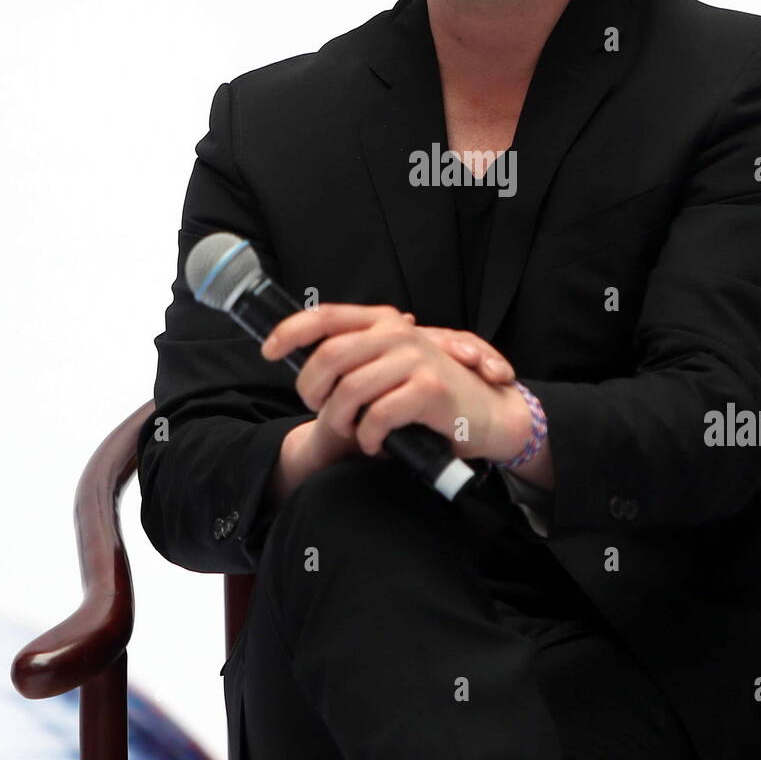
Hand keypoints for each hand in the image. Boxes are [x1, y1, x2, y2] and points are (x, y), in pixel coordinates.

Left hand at [262, 303, 528, 468]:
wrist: (491, 415)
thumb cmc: (434, 397)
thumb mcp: (393, 368)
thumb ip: (359, 359)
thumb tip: (307, 364)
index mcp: (384, 323)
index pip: (326, 315)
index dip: (291, 331)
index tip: (268, 351)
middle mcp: (399, 333)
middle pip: (329, 356)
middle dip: (312, 390)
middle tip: (320, 411)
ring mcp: (416, 359)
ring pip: (350, 389)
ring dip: (342, 419)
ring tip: (353, 432)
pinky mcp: (430, 390)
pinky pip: (378, 415)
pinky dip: (368, 436)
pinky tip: (376, 443)